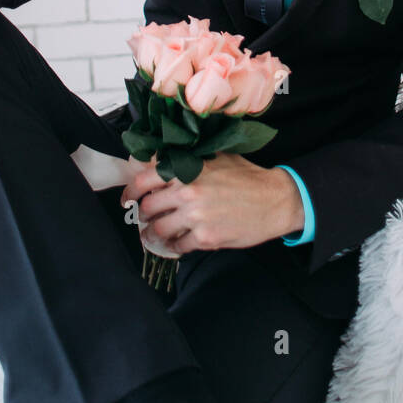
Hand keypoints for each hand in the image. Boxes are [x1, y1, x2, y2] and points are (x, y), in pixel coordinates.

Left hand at [119, 153, 302, 253]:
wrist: (274, 199)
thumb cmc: (247, 177)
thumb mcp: (216, 156)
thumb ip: (187, 158)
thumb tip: (159, 160)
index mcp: (187, 168)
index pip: (144, 180)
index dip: (131, 192)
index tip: (129, 200)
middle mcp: (188, 191)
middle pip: (148, 208)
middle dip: (144, 215)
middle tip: (146, 218)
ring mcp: (195, 216)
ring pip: (159, 229)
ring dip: (154, 234)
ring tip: (156, 234)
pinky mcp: (205, 238)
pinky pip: (178, 247)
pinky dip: (175, 246)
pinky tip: (179, 243)